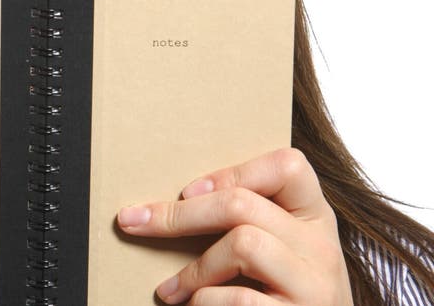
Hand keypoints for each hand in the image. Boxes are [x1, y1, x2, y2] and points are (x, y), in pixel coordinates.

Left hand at [117, 147, 353, 304]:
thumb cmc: (286, 298)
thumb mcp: (284, 252)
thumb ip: (252, 221)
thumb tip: (172, 202)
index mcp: (315, 217)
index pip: (288, 165)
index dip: (232, 172)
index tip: (187, 191)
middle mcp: (322, 247)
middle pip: (242, 204)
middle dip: (179, 215)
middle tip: (135, 223)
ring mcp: (316, 287)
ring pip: (243, 244)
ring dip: (195, 269)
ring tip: (171, 291)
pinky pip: (241, 300)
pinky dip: (207, 303)